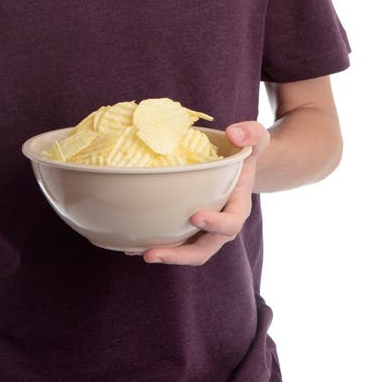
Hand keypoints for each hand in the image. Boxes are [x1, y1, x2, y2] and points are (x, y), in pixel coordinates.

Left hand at [129, 122, 270, 264]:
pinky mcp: (190, 227)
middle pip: (203, 249)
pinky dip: (156, 245)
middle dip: (179, 255)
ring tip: (139, 253)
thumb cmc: (245, 151)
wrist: (241, 165)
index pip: (231, 222)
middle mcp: (221, 225)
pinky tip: (131, 246)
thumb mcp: (256, 138)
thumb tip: (233, 133)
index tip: (195, 216)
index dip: (215, 224)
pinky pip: (175, 242)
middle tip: (152, 253)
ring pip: (187, 251)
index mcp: (238, 207)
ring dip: (165, 255)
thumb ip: (250, 134)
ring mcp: (204, 230)